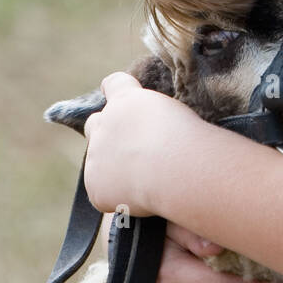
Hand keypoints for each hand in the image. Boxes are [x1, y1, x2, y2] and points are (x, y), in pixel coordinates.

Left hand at [81, 71, 199, 216]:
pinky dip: (117, 198)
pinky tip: (140, 199)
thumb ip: (158, 121)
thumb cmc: (188, 141)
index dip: (115, 91)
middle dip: (106, 134)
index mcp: (127, 99)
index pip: (114, 84)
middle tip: (130, 150)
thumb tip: (157, 140)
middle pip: (94, 123)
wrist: (175, 168)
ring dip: (111, 168)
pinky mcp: (95, 185)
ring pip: (96, 160)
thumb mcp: (176, 117)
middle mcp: (105, 122)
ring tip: (141, 180)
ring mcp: (96, 154)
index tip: (116, 94)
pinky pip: (103, 193)